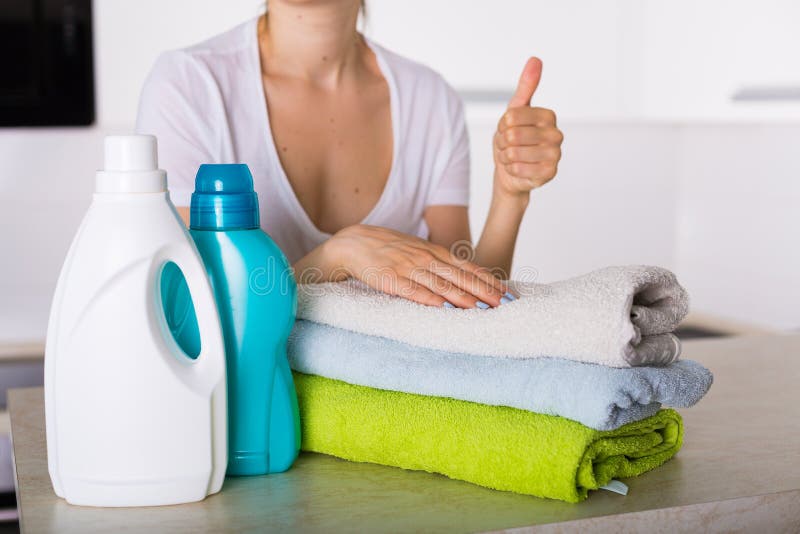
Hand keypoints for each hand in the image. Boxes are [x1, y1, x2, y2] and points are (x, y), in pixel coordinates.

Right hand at [298, 224, 509, 308]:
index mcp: (435, 253)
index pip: (468, 268)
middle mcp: (426, 259)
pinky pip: (414, 291)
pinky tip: (444, 309)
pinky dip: (430, 300)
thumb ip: (440, 264)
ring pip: (442, 285)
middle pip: (461, 278)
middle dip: (484, 292)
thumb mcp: (419, 251)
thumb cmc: (390, 250)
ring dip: (463, 298)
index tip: (508, 294)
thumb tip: (465, 281)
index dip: (489, 281)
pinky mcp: (392, 280)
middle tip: (504, 305)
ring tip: (482, 310)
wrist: (354, 243)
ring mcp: (409, 268)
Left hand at [493, 57, 562, 196]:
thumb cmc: (514, 138)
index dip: (502, 125)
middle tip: (509, 145)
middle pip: (513, 135)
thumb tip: (535, 59)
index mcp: (548, 116)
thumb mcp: (515, 110)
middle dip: (503, 142)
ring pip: (513, 153)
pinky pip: (518, 169)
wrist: (511, 170)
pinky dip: (511, 169)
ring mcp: (555, 155)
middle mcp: (557, 134)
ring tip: (513, 156)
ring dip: (505, 156)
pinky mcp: (550, 173)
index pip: (511, 116)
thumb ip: (526, 86)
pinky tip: (518, 168)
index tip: (508, 128)